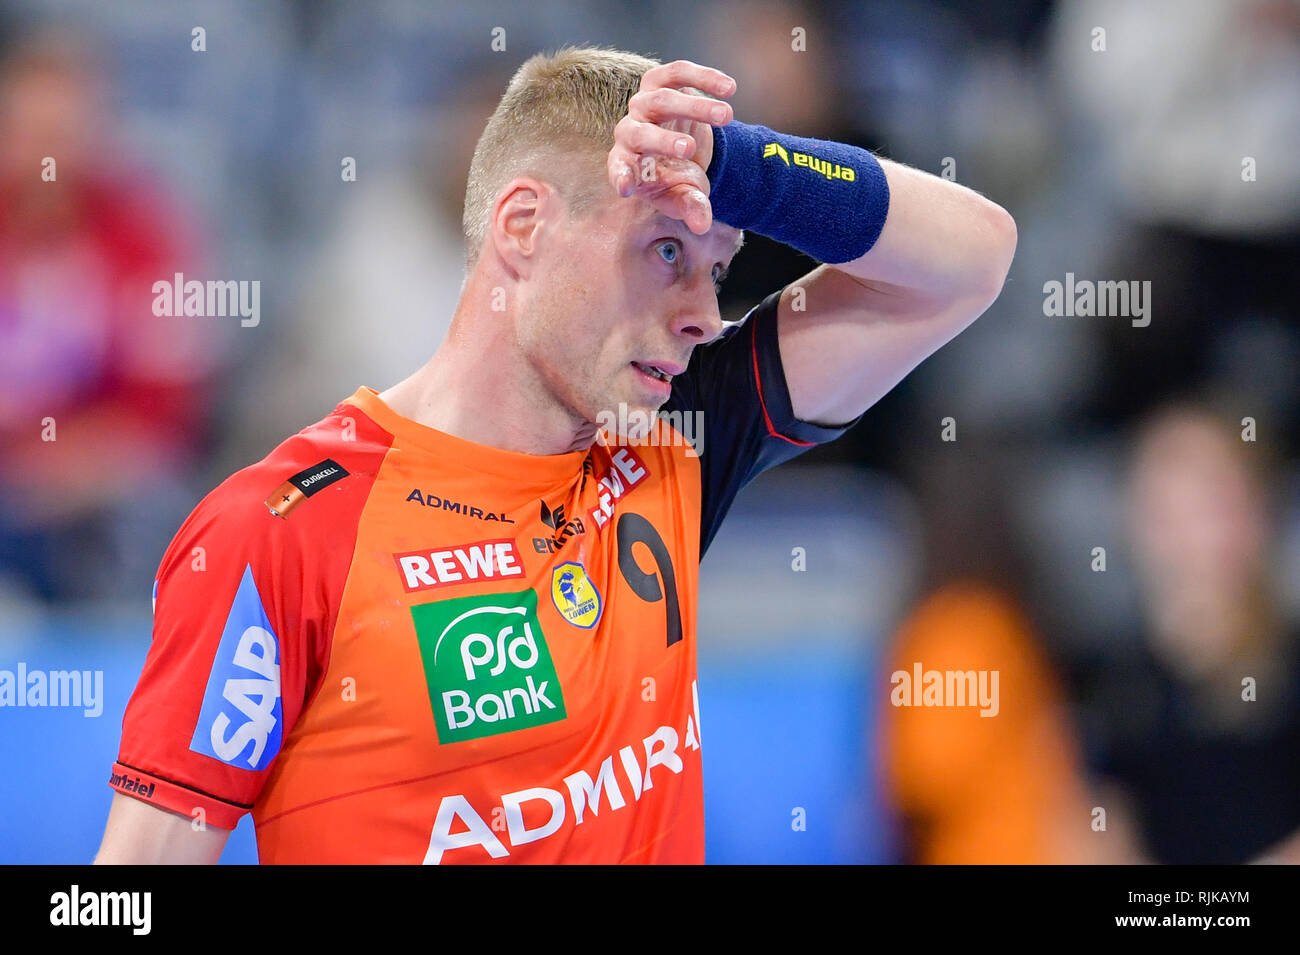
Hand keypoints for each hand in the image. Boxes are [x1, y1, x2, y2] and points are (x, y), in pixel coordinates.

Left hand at [607, 60, 735, 234]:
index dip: (621, 177)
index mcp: (628, 165)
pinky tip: (730, 88)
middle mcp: (629, 132)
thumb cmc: (679, 178)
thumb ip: (692, 209)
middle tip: (690, 149)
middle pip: (637, 132)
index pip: (618, 170)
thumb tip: (703, 224)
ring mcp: (643, 104)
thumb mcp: (686, 197)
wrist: (686, 146)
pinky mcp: (660, 81)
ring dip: (695, 107)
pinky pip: (677, 72)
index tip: (626, 187)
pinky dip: (703, 77)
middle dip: (662, 140)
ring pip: (662, 99)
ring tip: (727, 116)